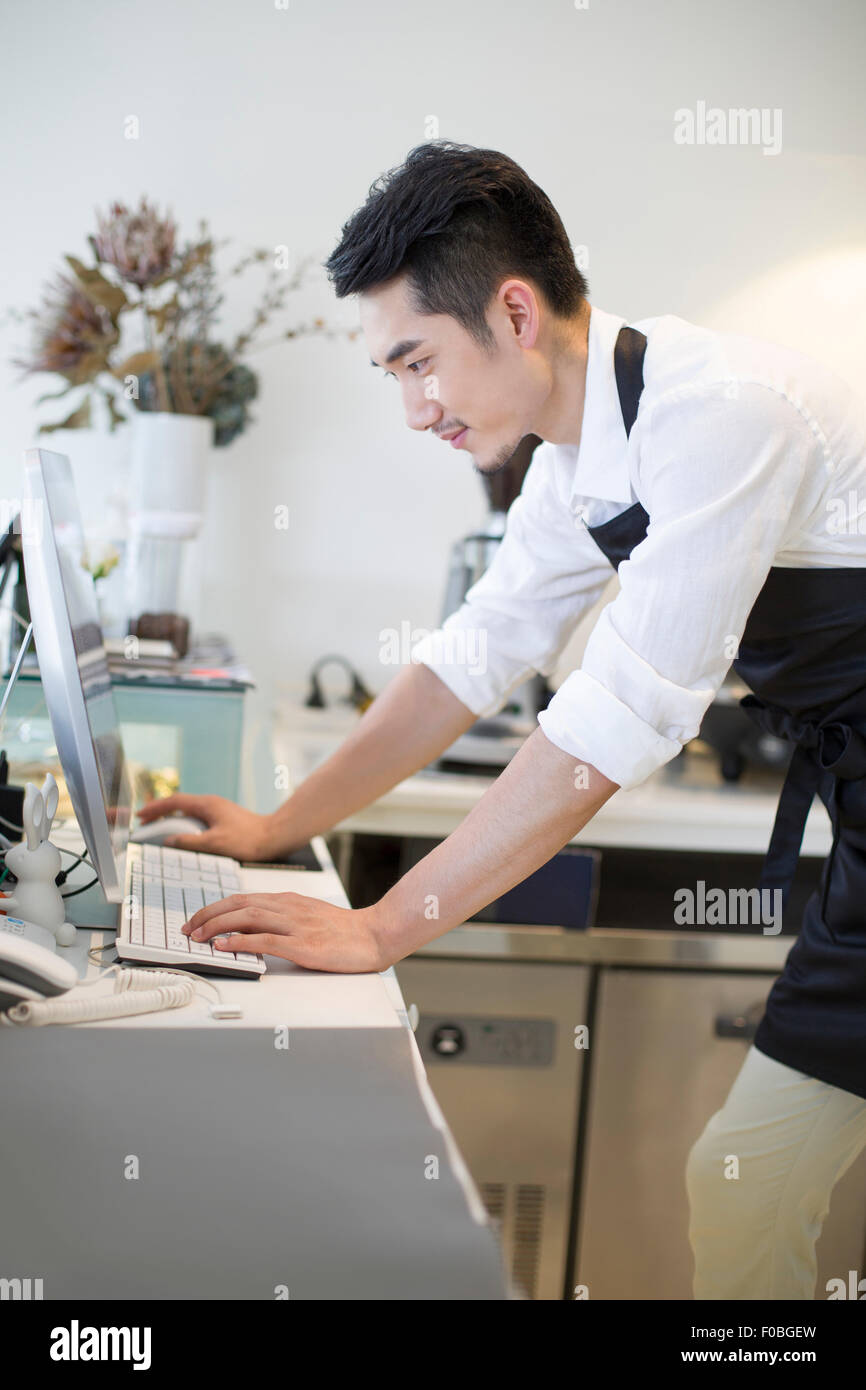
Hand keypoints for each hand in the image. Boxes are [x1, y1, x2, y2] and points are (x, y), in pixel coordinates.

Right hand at [134, 793, 288, 859]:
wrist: (273, 837)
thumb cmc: (248, 839)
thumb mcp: (214, 843)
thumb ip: (189, 842)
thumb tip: (169, 841)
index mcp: (207, 804)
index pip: (174, 802)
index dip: (155, 808)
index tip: (140, 815)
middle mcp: (211, 803)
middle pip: (179, 804)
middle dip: (159, 812)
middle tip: (144, 822)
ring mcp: (217, 809)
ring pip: (188, 811)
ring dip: (171, 818)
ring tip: (157, 829)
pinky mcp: (222, 817)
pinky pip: (197, 817)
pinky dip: (184, 824)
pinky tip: (181, 834)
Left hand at [181, 892, 387, 973]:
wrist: (374, 935)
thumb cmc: (342, 930)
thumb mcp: (307, 915)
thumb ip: (281, 917)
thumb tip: (250, 928)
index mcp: (287, 900)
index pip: (241, 898)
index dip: (214, 908)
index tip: (196, 919)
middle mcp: (288, 908)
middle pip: (238, 904)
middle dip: (208, 916)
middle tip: (188, 929)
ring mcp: (295, 925)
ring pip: (247, 918)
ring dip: (217, 927)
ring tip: (199, 937)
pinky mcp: (303, 945)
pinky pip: (266, 941)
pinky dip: (240, 942)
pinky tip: (225, 946)